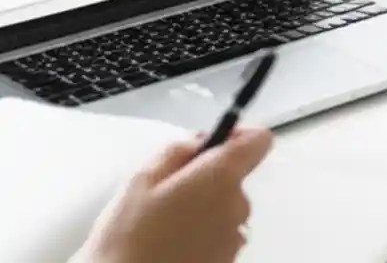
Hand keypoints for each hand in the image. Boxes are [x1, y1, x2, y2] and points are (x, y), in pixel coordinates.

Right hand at [76, 130, 273, 262]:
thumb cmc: (129, 239)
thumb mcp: (141, 181)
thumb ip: (177, 151)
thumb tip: (199, 141)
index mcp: (219, 178)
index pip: (258, 140)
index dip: (238, 135)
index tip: (214, 142)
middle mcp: (237, 207)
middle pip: (234, 178)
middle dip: (205, 178)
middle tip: (167, 192)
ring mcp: (234, 238)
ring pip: (225, 208)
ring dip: (202, 208)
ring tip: (165, 223)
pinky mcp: (228, 260)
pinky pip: (219, 234)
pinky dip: (202, 233)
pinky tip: (172, 242)